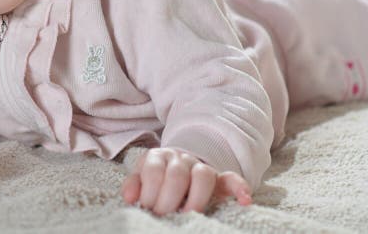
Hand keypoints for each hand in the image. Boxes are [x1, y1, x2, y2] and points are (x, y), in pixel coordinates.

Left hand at [120, 147, 251, 214]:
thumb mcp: (141, 178)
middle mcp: (181, 159)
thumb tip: (129, 197)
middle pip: (177, 174)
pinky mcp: (220, 179)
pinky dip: (240, 188)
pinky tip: (245, 201)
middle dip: (168, 198)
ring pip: (204, 175)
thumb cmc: (156, 179)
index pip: (154, 170)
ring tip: (189, 215)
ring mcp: (201, 167)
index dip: (149, 190)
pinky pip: (233, 179)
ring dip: (196, 197)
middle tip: (163, 215)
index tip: (147, 208)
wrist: (178, 166)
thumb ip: (134, 184)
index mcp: (159, 157)